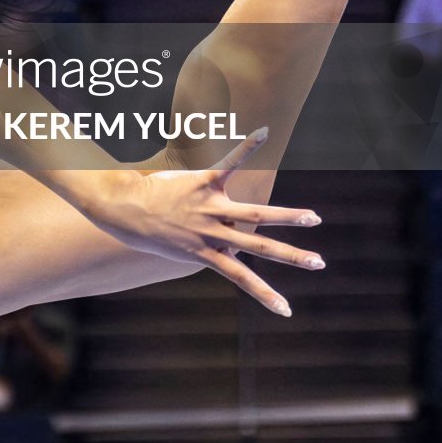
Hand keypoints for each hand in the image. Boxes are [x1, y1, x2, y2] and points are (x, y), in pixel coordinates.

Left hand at [75, 128, 322, 315]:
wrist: (122, 208)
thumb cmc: (146, 228)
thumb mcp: (173, 247)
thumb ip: (199, 247)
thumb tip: (220, 246)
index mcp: (206, 253)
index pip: (242, 275)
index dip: (264, 293)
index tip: (286, 310)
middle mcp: (213, 233)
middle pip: (260, 248)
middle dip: (291, 256)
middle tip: (319, 263)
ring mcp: (210, 208)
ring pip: (255, 215)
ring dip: (287, 217)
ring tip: (313, 218)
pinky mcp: (203, 182)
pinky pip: (229, 163)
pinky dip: (247, 147)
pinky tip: (263, 132)